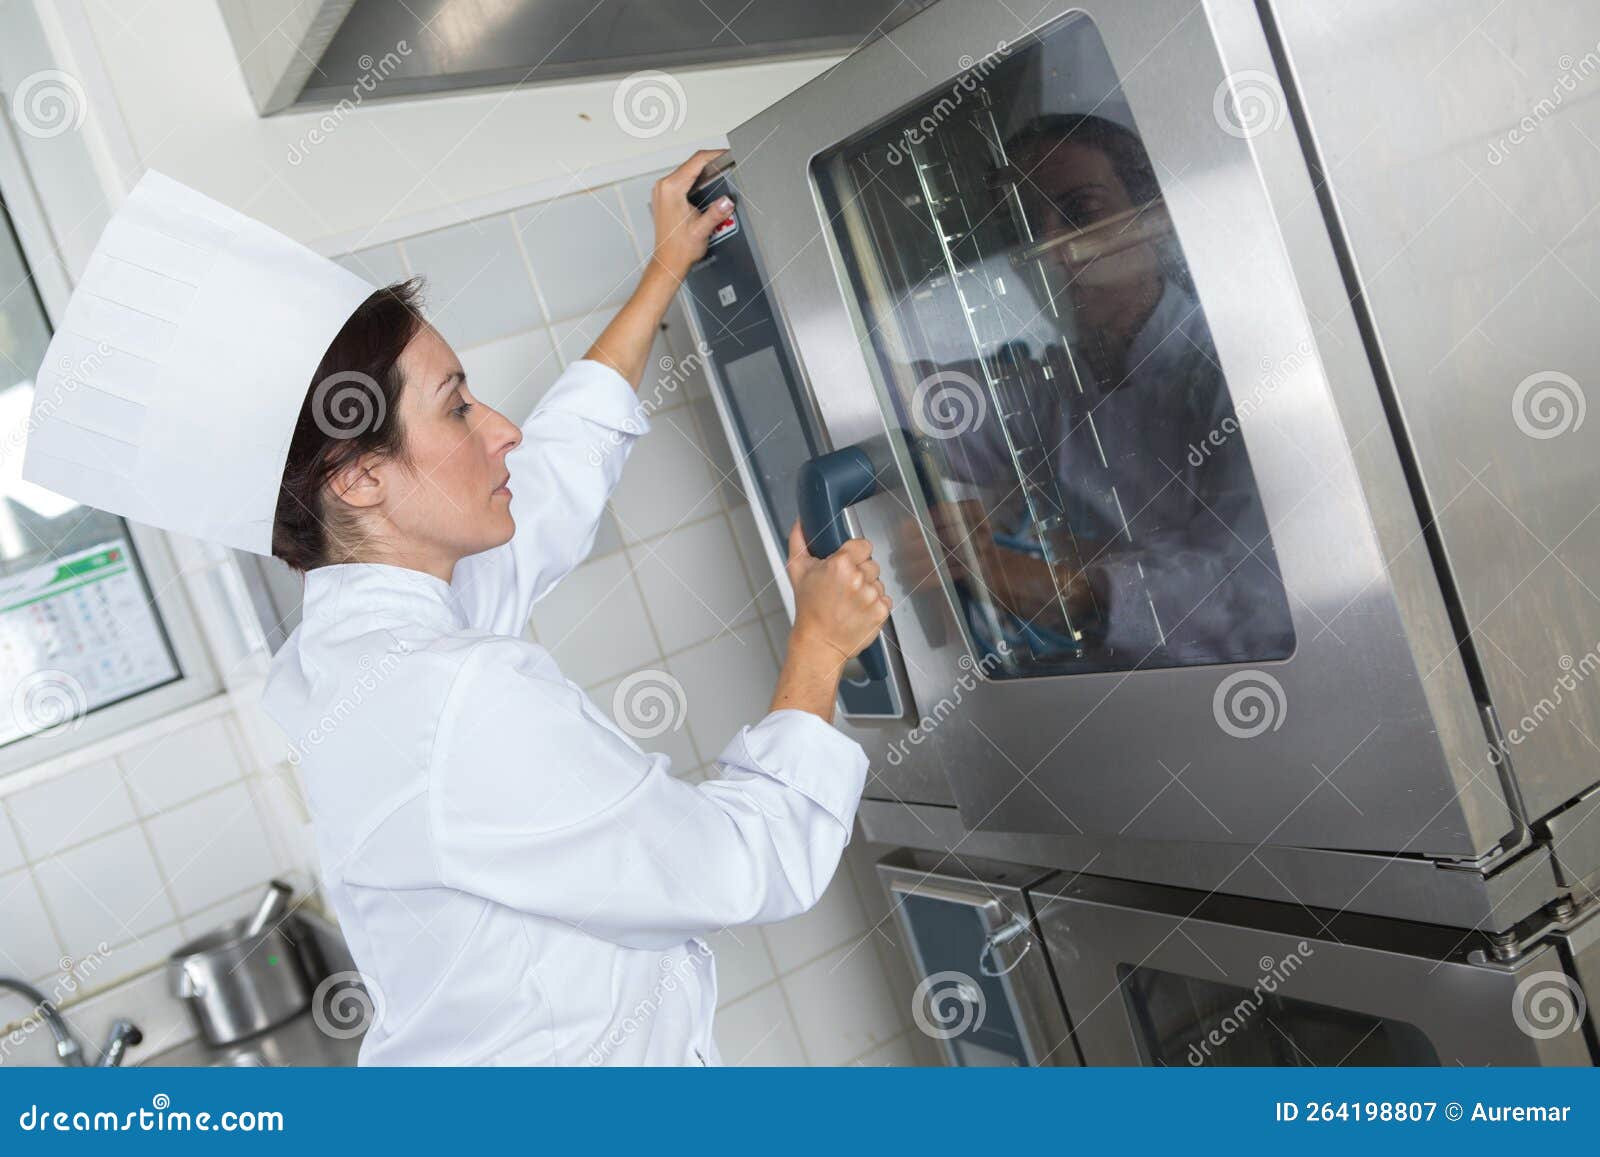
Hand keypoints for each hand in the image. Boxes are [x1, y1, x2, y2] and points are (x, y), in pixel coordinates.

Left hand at [649, 149, 733, 283]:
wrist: (669, 261)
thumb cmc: (678, 248)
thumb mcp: (702, 230)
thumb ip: (716, 213)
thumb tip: (727, 200)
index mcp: (671, 189)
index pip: (696, 161)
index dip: (715, 155)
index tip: (727, 154)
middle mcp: (663, 186)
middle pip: (692, 163)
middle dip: (712, 163)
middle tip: (729, 164)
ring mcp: (662, 190)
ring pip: (688, 170)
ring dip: (705, 171)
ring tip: (721, 174)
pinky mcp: (665, 195)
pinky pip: (683, 179)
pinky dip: (697, 179)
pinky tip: (707, 185)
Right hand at [783, 519, 890, 662]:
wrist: (819, 643)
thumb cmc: (808, 609)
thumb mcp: (798, 572)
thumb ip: (799, 541)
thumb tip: (800, 522)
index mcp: (841, 564)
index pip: (864, 545)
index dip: (855, 554)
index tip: (847, 565)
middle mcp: (859, 578)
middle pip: (872, 564)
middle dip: (861, 573)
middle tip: (844, 588)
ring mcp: (872, 595)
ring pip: (879, 582)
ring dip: (868, 590)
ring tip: (850, 602)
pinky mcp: (881, 611)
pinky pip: (885, 600)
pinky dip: (874, 606)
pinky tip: (858, 612)